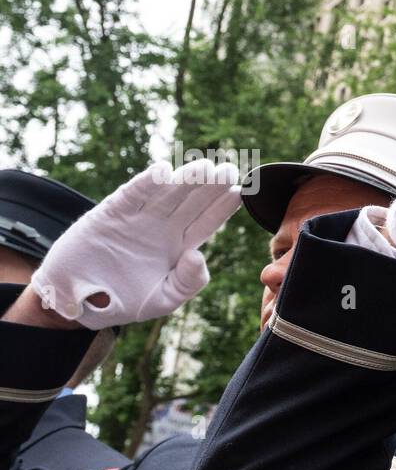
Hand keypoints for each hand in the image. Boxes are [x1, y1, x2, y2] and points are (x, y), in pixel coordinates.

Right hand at [29, 159, 241, 328]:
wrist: (79, 303)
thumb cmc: (125, 302)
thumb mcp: (164, 298)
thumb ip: (188, 282)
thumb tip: (199, 255)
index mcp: (179, 246)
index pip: (206, 223)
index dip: (223, 207)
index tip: (242, 191)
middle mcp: (162, 227)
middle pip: (192, 202)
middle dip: (210, 186)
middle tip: (231, 169)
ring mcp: (137, 219)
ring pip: (166, 194)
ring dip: (184, 180)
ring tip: (204, 166)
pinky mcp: (110, 215)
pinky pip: (131, 196)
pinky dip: (145, 184)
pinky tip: (164, 172)